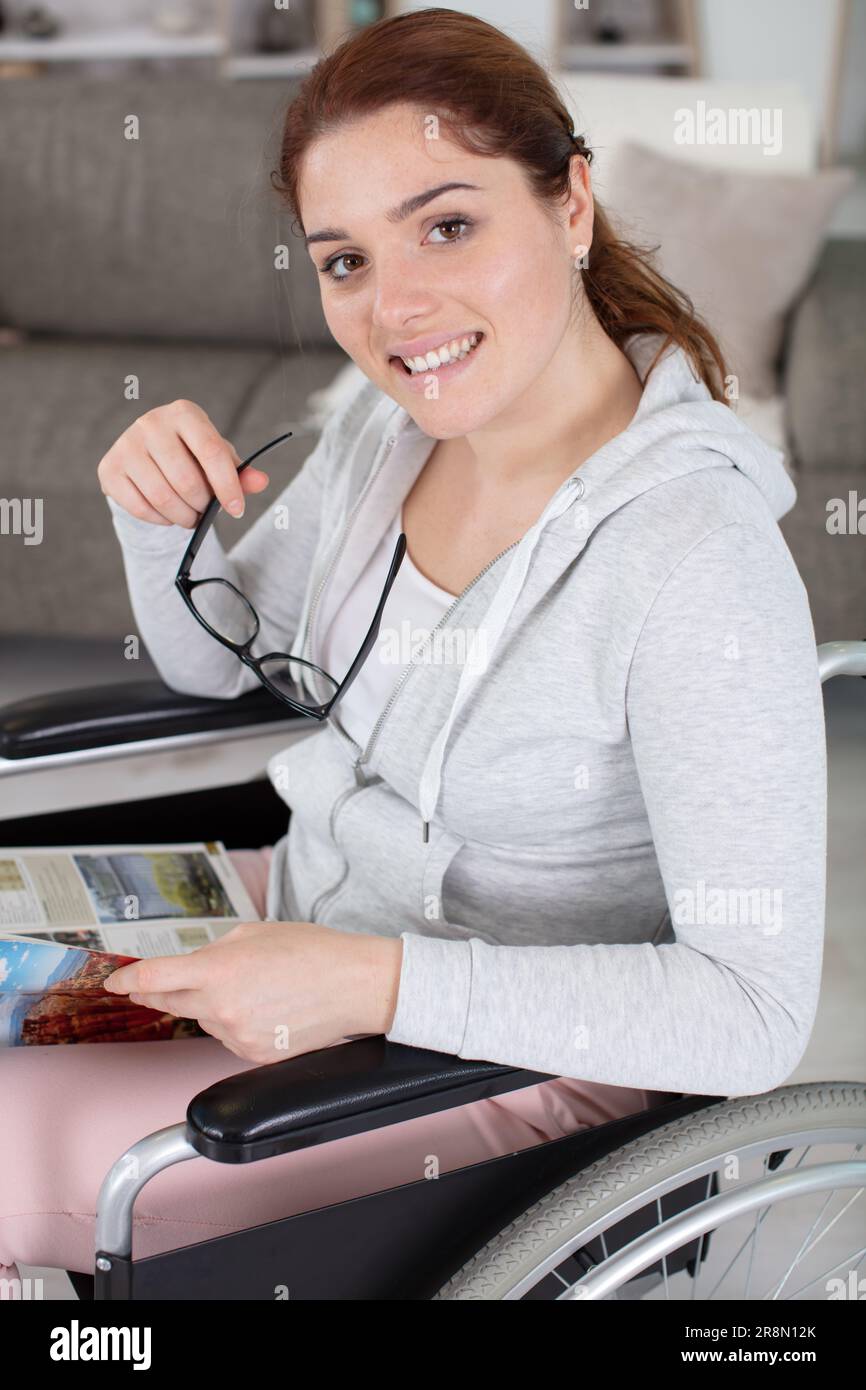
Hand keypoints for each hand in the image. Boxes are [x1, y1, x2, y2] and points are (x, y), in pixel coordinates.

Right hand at [97, 398, 269, 527]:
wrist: (147, 457)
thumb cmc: (190, 456)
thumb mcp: (218, 459)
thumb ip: (241, 472)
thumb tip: (261, 482)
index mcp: (184, 413)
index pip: (212, 451)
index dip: (227, 486)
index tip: (237, 510)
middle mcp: (151, 423)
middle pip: (186, 480)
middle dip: (202, 505)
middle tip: (204, 511)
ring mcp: (126, 444)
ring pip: (163, 498)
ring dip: (183, 517)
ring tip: (190, 516)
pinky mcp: (109, 468)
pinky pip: (140, 508)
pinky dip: (160, 520)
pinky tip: (167, 514)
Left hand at [103, 921, 403, 1065]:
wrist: (354, 985)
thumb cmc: (313, 951)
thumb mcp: (255, 933)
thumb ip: (215, 951)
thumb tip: (193, 967)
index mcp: (218, 969)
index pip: (154, 979)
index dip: (128, 981)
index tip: (116, 982)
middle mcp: (222, 1007)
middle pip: (172, 1003)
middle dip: (162, 993)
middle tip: (157, 986)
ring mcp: (237, 1035)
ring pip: (204, 1020)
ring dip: (210, 1005)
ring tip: (253, 988)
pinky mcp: (253, 1055)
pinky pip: (228, 1037)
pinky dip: (234, 1023)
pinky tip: (264, 1008)